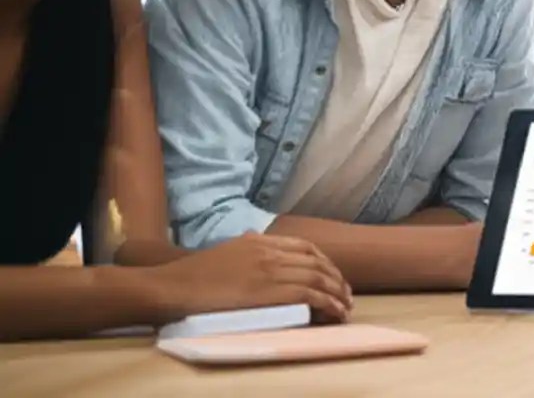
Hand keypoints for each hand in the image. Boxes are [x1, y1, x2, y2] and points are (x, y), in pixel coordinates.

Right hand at [147, 233, 352, 323]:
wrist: (171, 286)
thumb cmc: (191, 275)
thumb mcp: (225, 251)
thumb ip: (246, 248)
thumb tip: (254, 238)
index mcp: (258, 240)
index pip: (305, 247)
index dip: (325, 262)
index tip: (333, 276)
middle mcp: (268, 251)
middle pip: (317, 262)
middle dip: (337, 279)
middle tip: (346, 295)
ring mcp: (269, 269)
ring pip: (318, 277)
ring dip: (338, 293)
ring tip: (345, 307)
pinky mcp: (268, 290)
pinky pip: (310, 294)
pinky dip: (328, 303)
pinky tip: (335, 312)